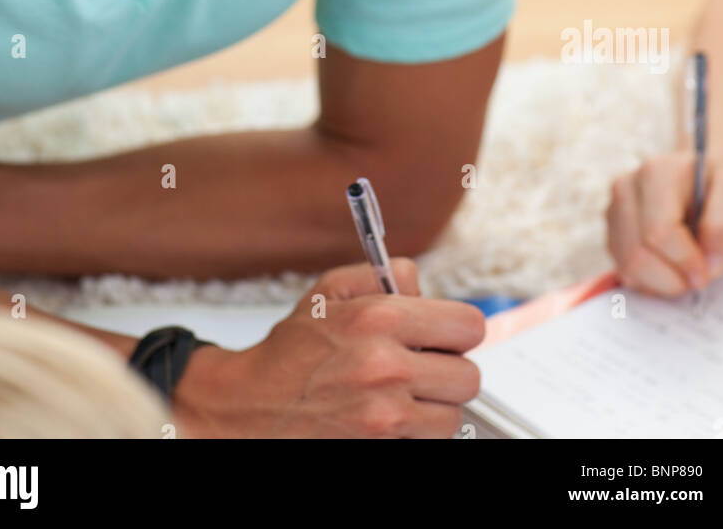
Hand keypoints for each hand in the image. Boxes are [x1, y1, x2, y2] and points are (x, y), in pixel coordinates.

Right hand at [172, 257, 484, 438]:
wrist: (253, 407)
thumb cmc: (292, 351)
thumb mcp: (332, 288)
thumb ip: (386, 274)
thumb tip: (425, 285)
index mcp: (380, 318)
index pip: (468, 325)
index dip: (458, 328)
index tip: (445, 333)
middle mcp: (388, 368)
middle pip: (469, 376)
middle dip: (448, 368)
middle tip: (423, 365)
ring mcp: (386, 416)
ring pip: (453, 415)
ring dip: (434, 405)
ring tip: (403, 393)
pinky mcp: (383, 448)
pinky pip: (428, 441)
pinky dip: (415, 431)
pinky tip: (389, 416)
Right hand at [607, 151, 722, 295]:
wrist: (697, 174)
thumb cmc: (715, 181)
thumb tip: (709, 264)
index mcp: (656, 173)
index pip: (659, 232)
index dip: (685, 261)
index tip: (707, 273)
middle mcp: (626, 187)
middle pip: (637, 254)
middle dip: (671, 279)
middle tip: (696, 279)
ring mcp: (613, 207)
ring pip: (626, 266)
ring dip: (660, 283)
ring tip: (684, 272)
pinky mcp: (611, 229)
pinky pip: (623, 269)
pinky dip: (648, 280)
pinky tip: (668, 267)